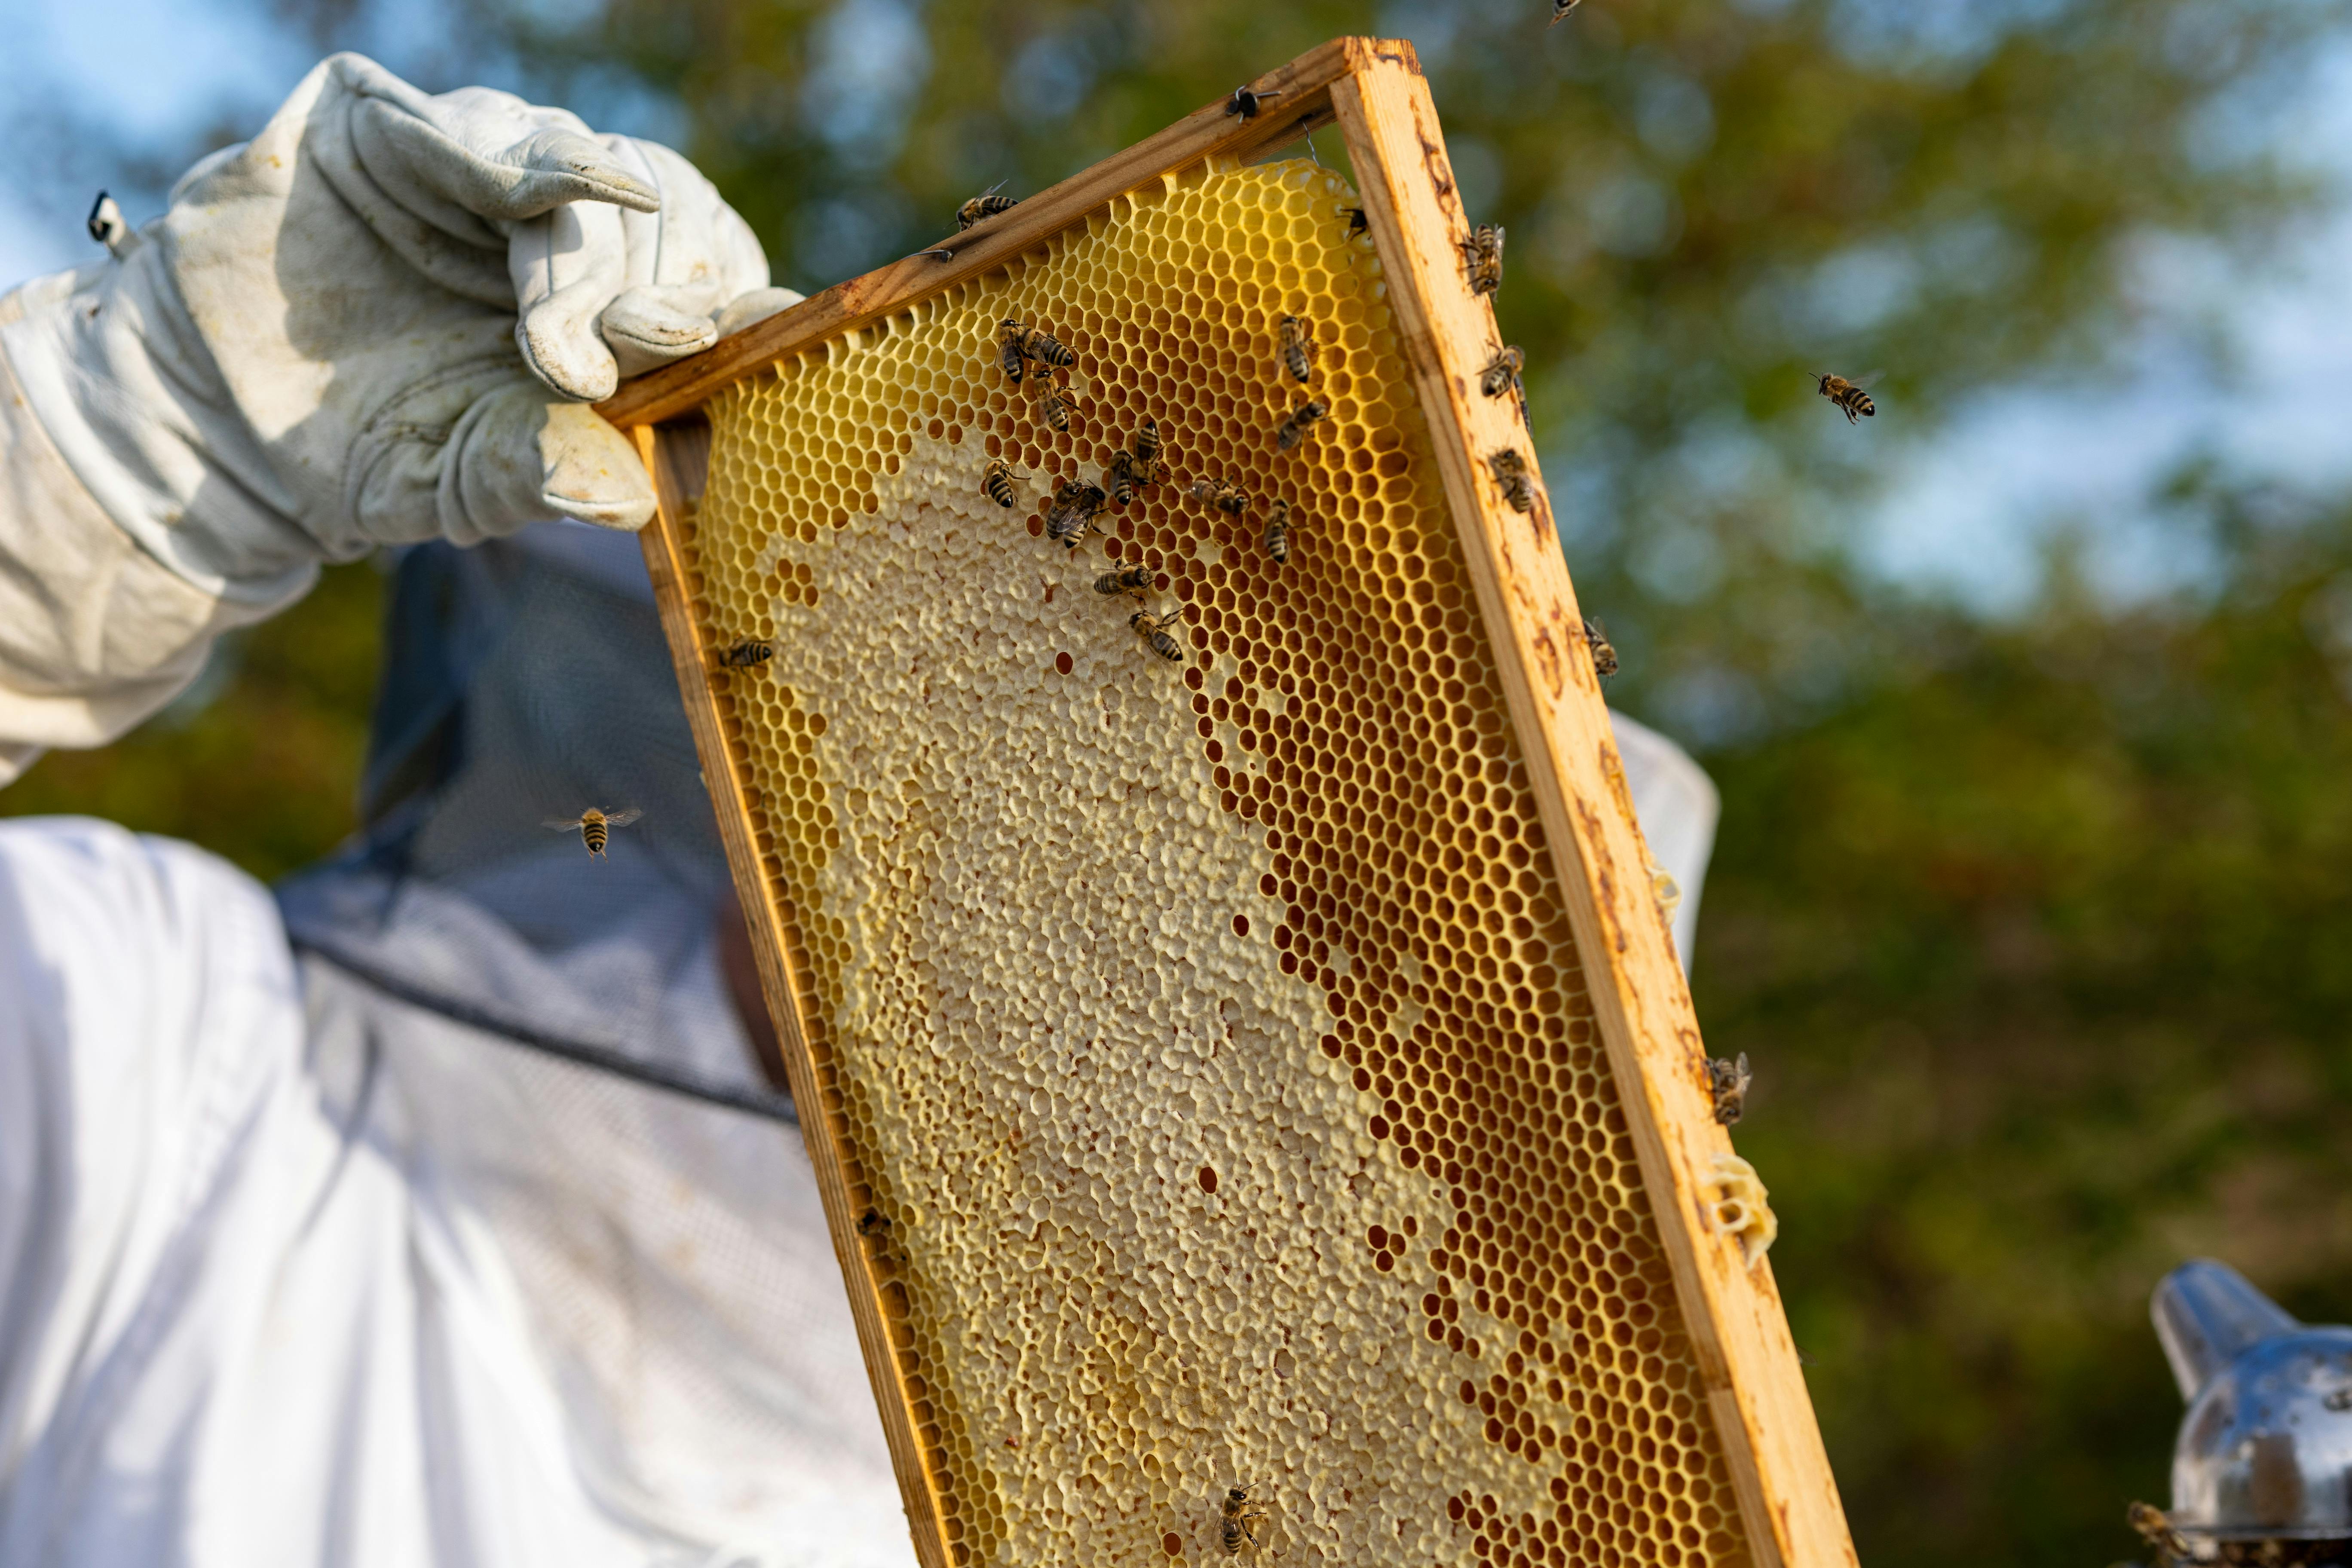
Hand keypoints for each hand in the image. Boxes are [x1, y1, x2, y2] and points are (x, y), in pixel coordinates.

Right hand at [2, 54, 795, 594]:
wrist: (223, 410)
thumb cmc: (370, 448)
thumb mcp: (461, 477)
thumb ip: (544, 475)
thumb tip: (631, 497)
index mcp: (613, 313)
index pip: (712, 284)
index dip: (730, 307)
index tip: (739, 338)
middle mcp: (571, 231)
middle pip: (668, 222)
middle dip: (642, 298)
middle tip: (605, 372)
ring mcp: (493, 168)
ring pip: (592, 167)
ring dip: (580, 260)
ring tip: (548, 349)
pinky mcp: (404, 125)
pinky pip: (481, 131)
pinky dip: (514, 165)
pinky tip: (530, 197)